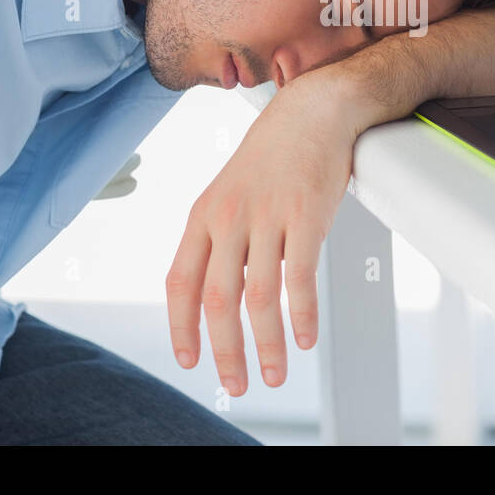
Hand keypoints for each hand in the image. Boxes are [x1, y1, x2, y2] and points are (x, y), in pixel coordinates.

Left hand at [165, 70, 359, 394]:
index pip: (179, 283)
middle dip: (225, 351)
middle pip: (217, 300)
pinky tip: (305, 337)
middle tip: (237, 384)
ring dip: (266, 345)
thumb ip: (224, 240)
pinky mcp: (305, 216)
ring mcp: (266, 216)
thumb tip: (230, 296)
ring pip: (258, 298)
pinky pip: (300, 279)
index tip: (190, 360)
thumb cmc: (275, 154)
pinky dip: (302, 316)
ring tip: (276, 373)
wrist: (314, 110)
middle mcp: (228, 218)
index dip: (181, 328)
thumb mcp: (232, 192)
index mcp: (203, 215)